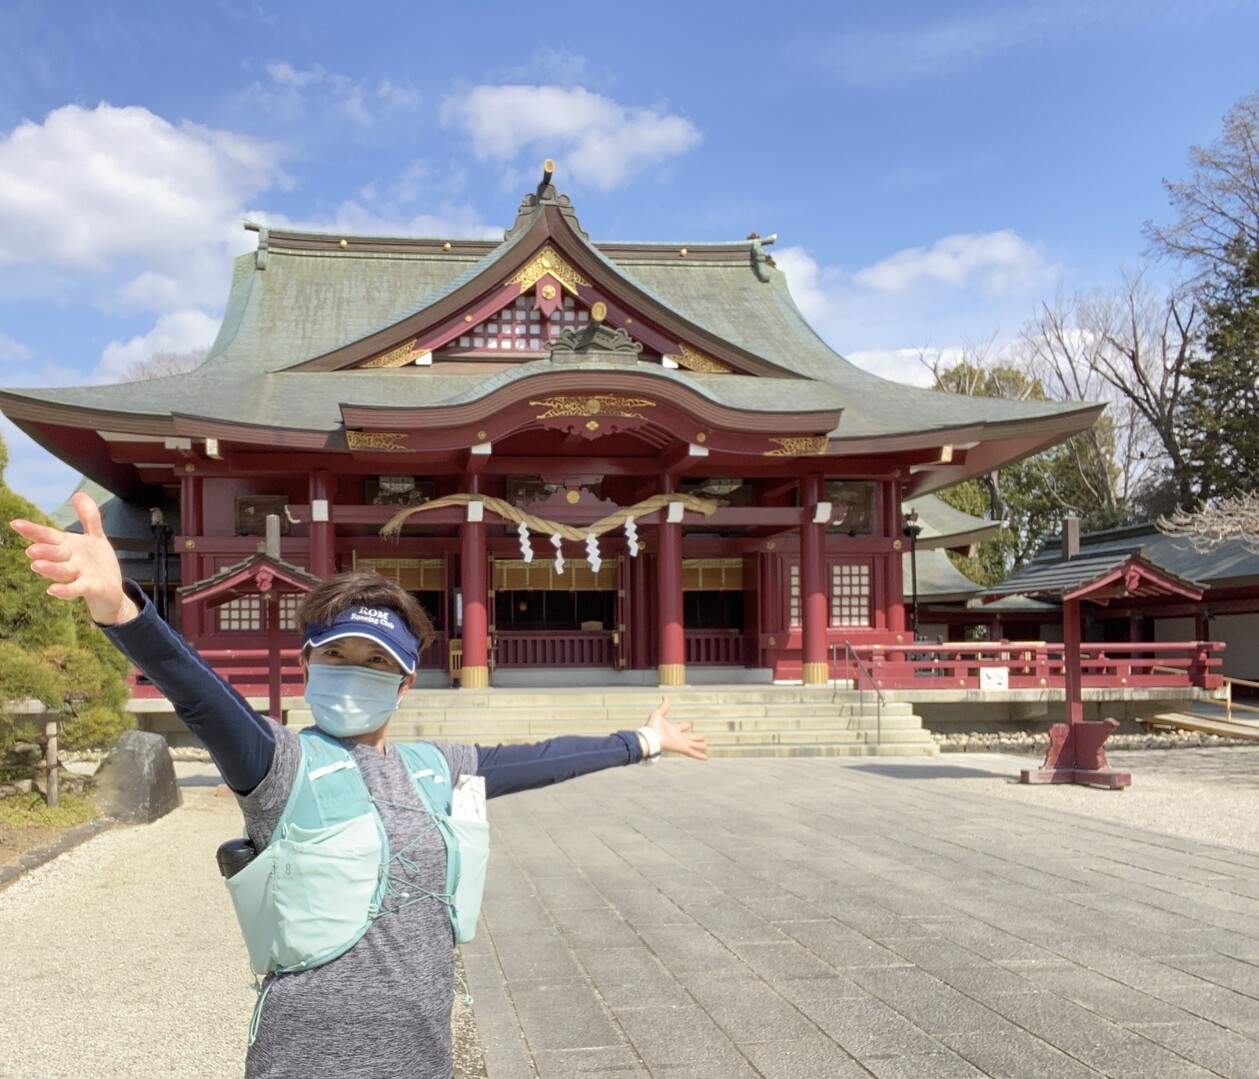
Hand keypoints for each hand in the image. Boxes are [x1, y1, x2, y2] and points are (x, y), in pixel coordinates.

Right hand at [9, 492, 136, 624]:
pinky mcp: (90, 587)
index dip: (33, 531)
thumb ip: (89, 517)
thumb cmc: (97, 564)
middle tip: (30, 550)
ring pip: (62, 571)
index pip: (49, 536)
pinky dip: (65, 590)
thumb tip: (78, 494)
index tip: (16, 523)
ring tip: (37, 566)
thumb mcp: (95, 537)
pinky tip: (53, 590)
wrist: (112, 590)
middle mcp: (70, 561)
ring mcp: (79, 575)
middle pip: (54, 554)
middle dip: (43, 551)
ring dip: (50, 569)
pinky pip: (76, 588)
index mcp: (69, 546)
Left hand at [645, 695, 707, 760]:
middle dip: (695, 737)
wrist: (651, 737)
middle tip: (702, 737)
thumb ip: (664, 706)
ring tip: (706, 746)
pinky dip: (699, 756)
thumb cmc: (652, 727)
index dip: (685, 726)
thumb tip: (664, 696)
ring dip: (699, 746)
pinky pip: (693, 753)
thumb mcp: (658, 714)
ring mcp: (681, 744)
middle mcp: (677, 737)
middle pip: (689, 738)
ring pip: (693, 745)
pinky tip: (706, 758)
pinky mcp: (682, 749)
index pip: (680, 727)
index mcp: (672, 729)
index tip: (690, 724)